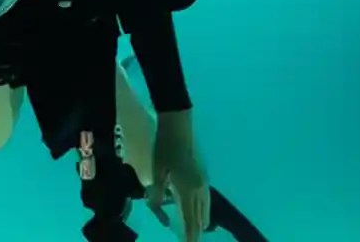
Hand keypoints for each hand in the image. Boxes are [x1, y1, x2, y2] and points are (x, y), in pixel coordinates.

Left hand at [147, 110, 209, 241]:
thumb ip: (156, 192)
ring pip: (205, 211)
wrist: (179, 127)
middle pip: (200, 219)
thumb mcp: (156, 170)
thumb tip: (154, 208)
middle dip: (195, 233)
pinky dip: (201, 213)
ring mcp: (203, 183)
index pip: (189, 220)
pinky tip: (196, 215)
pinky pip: (205, 202)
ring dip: (199, 224)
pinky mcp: (202, 177)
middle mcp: (199, 190)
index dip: (188, 236)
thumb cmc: (164, 147)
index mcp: (187, 190)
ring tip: (192, 234)